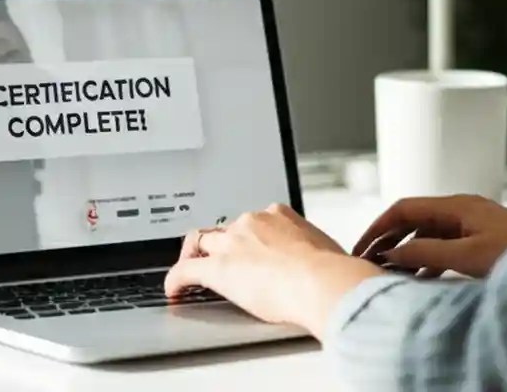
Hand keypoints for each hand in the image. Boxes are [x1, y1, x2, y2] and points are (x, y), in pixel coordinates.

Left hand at [164, 204, 384, 337]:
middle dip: (222, 245)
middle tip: (220, 263)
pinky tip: (174, 290)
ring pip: (202, 244)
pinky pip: (185, 270)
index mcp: (278, 215)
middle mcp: (252, 222)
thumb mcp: (325, 249)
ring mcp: (233, 243)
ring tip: (191, 273)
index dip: (248, 237)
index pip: (254, 221)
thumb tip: (326, 262)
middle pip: (225, 230)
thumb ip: (315, 250)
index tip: (251, 251)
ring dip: (196, 257)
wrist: (322, 281)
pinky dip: (176, 279)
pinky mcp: (218, 268)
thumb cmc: (331, 271)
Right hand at [353, 194, 506, 277]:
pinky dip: (426, 260)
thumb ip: (426, 254)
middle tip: (368, 262)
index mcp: (457, 205)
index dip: (377, 228)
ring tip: (388, 274)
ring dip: (407, 253)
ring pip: (428, 236)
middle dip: (388, 240)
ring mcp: (473, 225)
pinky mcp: (483, 241)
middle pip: (413, 221)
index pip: (403, 209)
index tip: (360, 247)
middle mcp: (463, 210)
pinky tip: (419, 279)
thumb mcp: (467, 255)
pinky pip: (444, 247)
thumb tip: (392, 254)